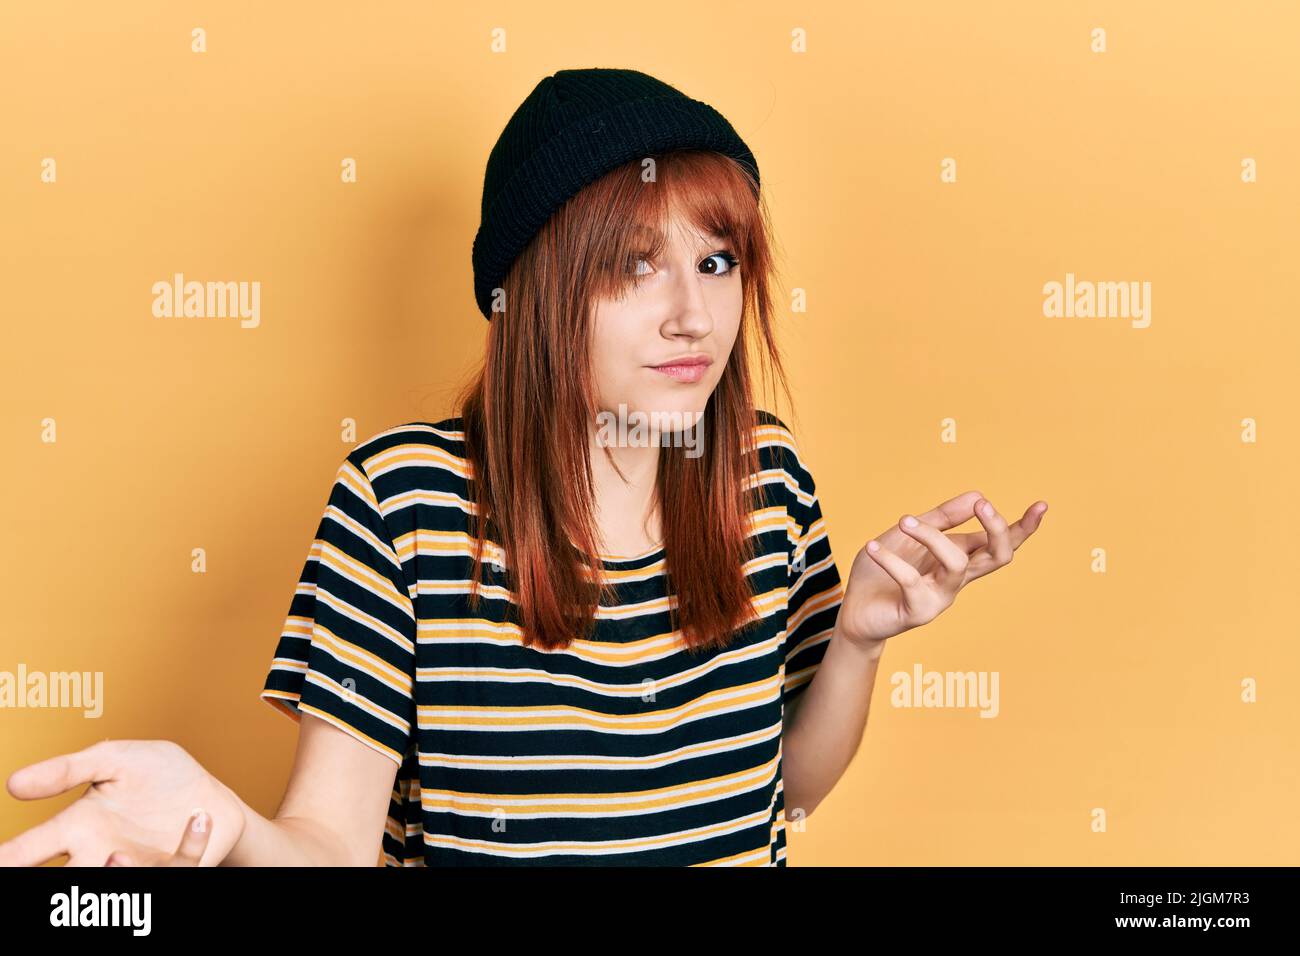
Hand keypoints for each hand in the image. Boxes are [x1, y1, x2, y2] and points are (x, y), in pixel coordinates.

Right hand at [0, 739, 245, 866]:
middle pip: (63, 882)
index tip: (0, 861)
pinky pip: (175, 869)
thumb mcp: (116, 760)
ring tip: (117, 854)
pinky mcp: (173, 870)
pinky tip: (198, 818)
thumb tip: (13, 783)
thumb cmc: (159, 776)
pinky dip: (188, 847)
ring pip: (113, 884)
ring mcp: (137, 867)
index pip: (31, 847)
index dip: (11, 857)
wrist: (211, 793)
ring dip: (115, 873)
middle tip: (46, 878)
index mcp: (78, 827)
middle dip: (49, 888)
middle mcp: (100, 855)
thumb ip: (69, 769)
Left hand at [837, 490, 1046, 645]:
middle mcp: (956, 580)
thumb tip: (978, 495)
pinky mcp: (918, 612)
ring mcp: (941, 598)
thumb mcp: (909, 536)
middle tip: (984, 506)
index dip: (1023, 527)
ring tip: (904, 520)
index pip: (999, 543)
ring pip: (956, 563)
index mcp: (959, 559)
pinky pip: (912, 581)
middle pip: (996, 557)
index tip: (1042, 505)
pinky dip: (892, 561)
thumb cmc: (881, 572)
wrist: (854, 611)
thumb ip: (941, 518)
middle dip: (997, 530)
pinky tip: (873, 547)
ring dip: (931, 536)